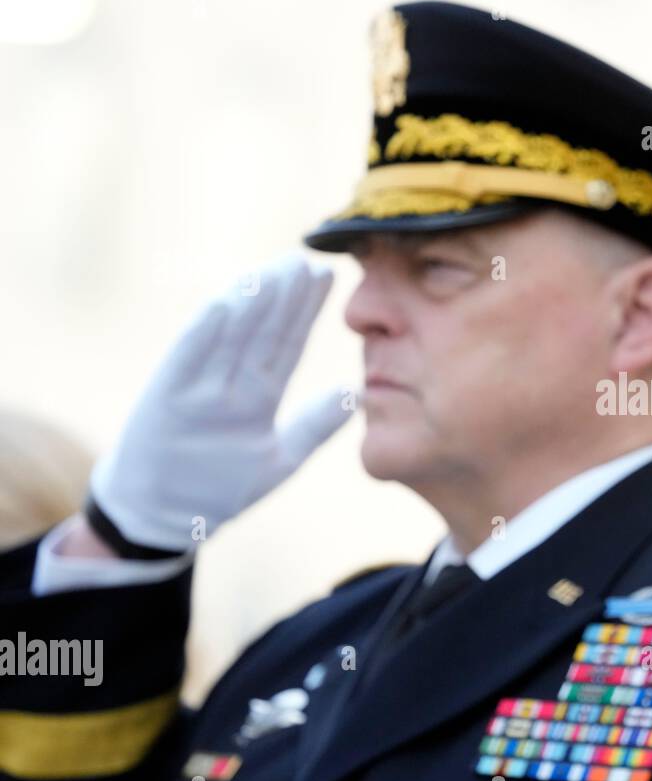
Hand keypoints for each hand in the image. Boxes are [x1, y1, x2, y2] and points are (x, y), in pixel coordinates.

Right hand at [88, 253, 353, 551]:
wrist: (163, 520)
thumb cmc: (220, 488)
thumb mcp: (281, 458)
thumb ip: (315, 424)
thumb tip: (358, 392)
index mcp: (258, 395)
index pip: (287, 343)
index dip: (306, 311)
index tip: (328, 277)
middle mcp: (229, 385)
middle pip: (262, 332)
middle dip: (285, 296)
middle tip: (309, 260)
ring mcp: (198, 389)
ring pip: (230, 337)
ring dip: (251, 302)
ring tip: (276, 269)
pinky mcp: (165, 399)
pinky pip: (187, 360)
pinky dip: (204, 332)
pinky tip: (225, 302)